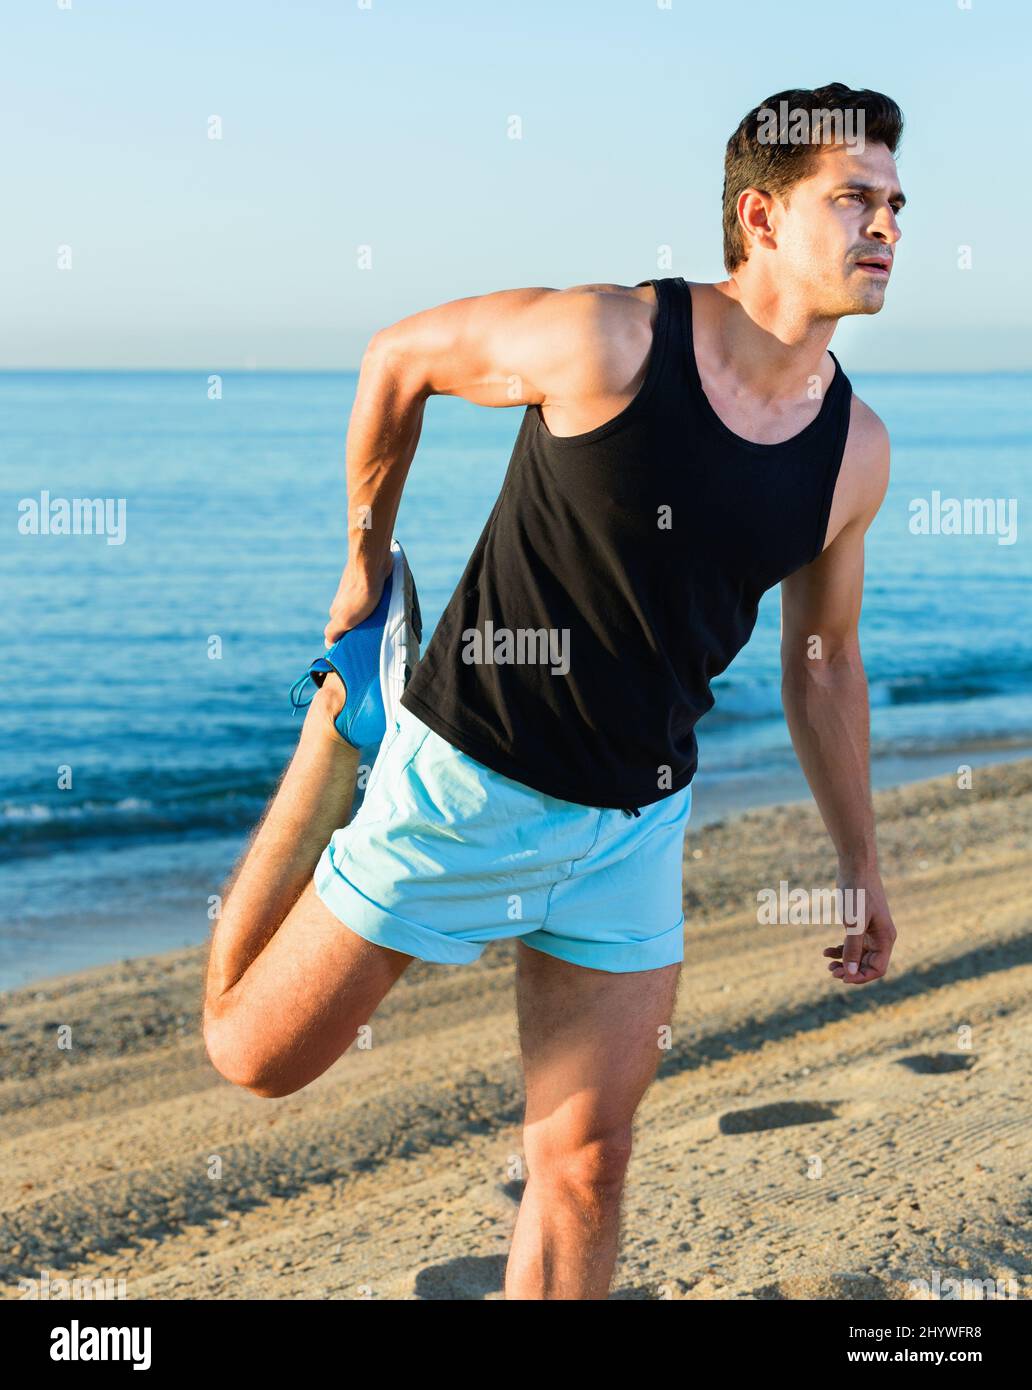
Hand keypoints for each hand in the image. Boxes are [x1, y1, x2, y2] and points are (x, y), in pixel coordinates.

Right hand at [323, 561, 388, 646]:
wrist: (372, 565)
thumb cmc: (359, 592)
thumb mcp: (345, 619)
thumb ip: (334, 631)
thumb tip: (328, 643)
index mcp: (337, 611)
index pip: (342, 631)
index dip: (350, 639)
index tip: (362, 647)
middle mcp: (345, 601)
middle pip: (355, 620)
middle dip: (365, 628)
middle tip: (377, 636)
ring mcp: (358, 592)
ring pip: (367, 610)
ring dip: (375, 616)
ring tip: (387, 622)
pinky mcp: (371, 584)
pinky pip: (377, 599)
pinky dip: (382, 604)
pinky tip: (390, 607)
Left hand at [823, 871, 895, 985]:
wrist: (856, 867)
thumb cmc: (857, 893)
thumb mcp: (854, 923)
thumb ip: (852, 948)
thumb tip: (850, 973)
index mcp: (885, 938)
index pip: (878, 969)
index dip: (861, 976)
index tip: (842, 977)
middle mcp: (880, 937)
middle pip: (867, 964)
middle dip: (850, 971)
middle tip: (831, 972)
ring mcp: (870, 931)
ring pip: (858, 955)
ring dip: (844, 962)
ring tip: (828, 965)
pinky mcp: (859, 924)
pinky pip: (852, 944)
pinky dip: (840, 949)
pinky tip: (826, 951)